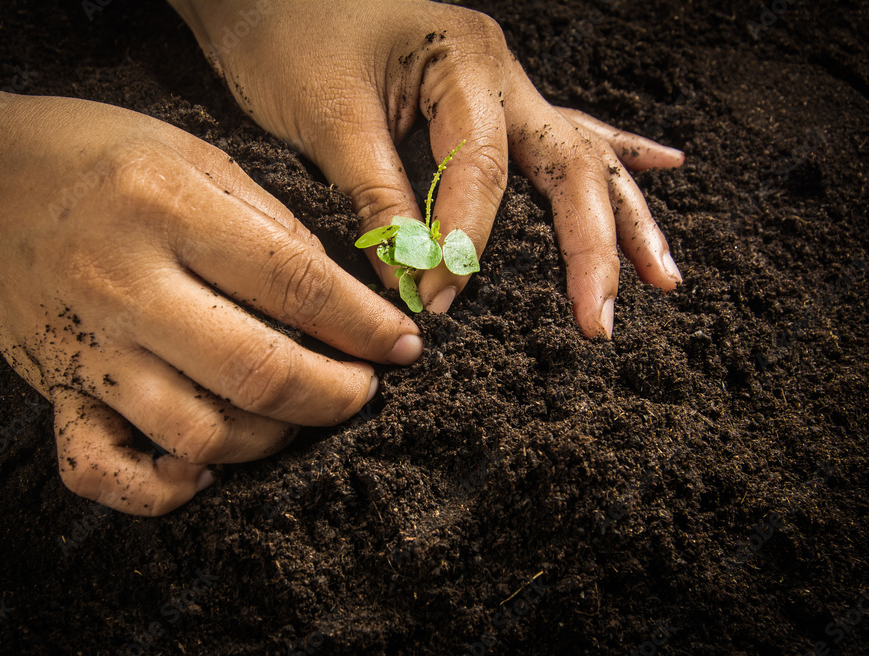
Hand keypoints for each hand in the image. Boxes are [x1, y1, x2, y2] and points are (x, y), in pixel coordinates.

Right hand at [0, 58, 421, 514]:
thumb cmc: (91, 156)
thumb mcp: (188, 152)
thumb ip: (265, 220)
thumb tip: (337, 294)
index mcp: (166, 208)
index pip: (294, 282)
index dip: (364, 323)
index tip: (404, 344)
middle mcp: (125, 284)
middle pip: (255, 372)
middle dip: (335, 395)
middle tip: (364, 389)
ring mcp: (85, 346)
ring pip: (197, 432)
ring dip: (270, 440)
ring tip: (299, 416)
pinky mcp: (53, 389)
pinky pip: (98, 470)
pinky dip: (157, 491)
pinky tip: (202, 472)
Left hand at [170, 0, 684, 336]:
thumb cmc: (290, 35)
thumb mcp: (327, 119)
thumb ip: (376, 201)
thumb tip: (412, 280)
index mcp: (462, 60)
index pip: (481, 168)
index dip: (463, 242)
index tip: (437, 299)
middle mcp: (498, 70)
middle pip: (566, 164)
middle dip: (589, 247)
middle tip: (597, 322)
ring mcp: (503, 83)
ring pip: (581, 154)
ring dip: (622, 219)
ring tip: (664, 279)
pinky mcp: (490, 100)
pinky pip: (564, 133)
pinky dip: (612, 159)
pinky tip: (665, 167)